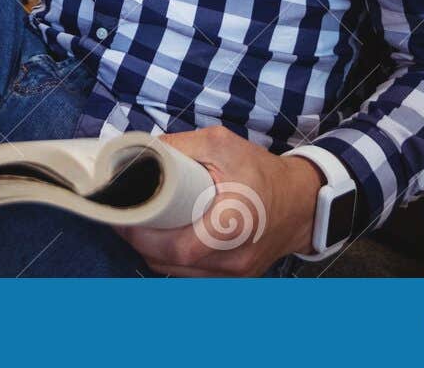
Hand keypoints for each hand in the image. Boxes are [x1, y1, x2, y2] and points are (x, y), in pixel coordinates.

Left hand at [116, 125, 323, 275]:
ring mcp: (233, 273)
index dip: (143, 234)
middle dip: (140, 240)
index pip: (178, 246)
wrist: (302, 203)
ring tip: (136, 224)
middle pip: (170, 262)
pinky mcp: (232, 278)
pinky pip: (190, 273)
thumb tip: (140, 152)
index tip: (121, 214)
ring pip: (176, 272)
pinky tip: (160, 237)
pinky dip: (170, 258)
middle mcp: (234, 257)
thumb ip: (181, 147)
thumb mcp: (223, 144)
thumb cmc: (262, 171)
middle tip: (122, 215)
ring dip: (152, 251)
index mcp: (234, 222)